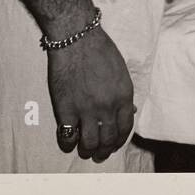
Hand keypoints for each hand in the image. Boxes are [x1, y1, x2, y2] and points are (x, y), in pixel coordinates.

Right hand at [47, 25, 135, 163]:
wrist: (77, 39)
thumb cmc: (101, 50)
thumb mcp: (122, 72)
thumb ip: (123, 93)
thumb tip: (129, 111)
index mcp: (124, 96)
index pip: (125, 128)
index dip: (119, 140)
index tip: (114, 145)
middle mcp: (108, 106)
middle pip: (108, 139)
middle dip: (104, 151)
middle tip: (99, 155)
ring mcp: (87, 110)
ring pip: (89, 143)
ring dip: (87, 151)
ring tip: (85, 151)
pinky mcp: (66, 109)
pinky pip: (67, 136)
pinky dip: (68, 143)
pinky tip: (68, 143)